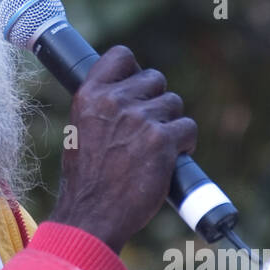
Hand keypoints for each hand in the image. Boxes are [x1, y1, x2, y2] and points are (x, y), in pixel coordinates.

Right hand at [51, 45, 197, 254]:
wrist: (92, 214)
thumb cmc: (87, 177)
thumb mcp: (80, 129)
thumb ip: (103, 106)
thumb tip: (130, 92)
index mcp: (89, 95)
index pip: (121, 56)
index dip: (134, 71)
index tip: (135, 89)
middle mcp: (114, 101)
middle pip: (155, 79)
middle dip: (155, 102)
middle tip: (146, 129)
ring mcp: (140, 119)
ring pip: (174, 104)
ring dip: (171, 125)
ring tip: (155, 149)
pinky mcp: (162, 141)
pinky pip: (188, 127)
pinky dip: (184, 144)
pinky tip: (171, 158)